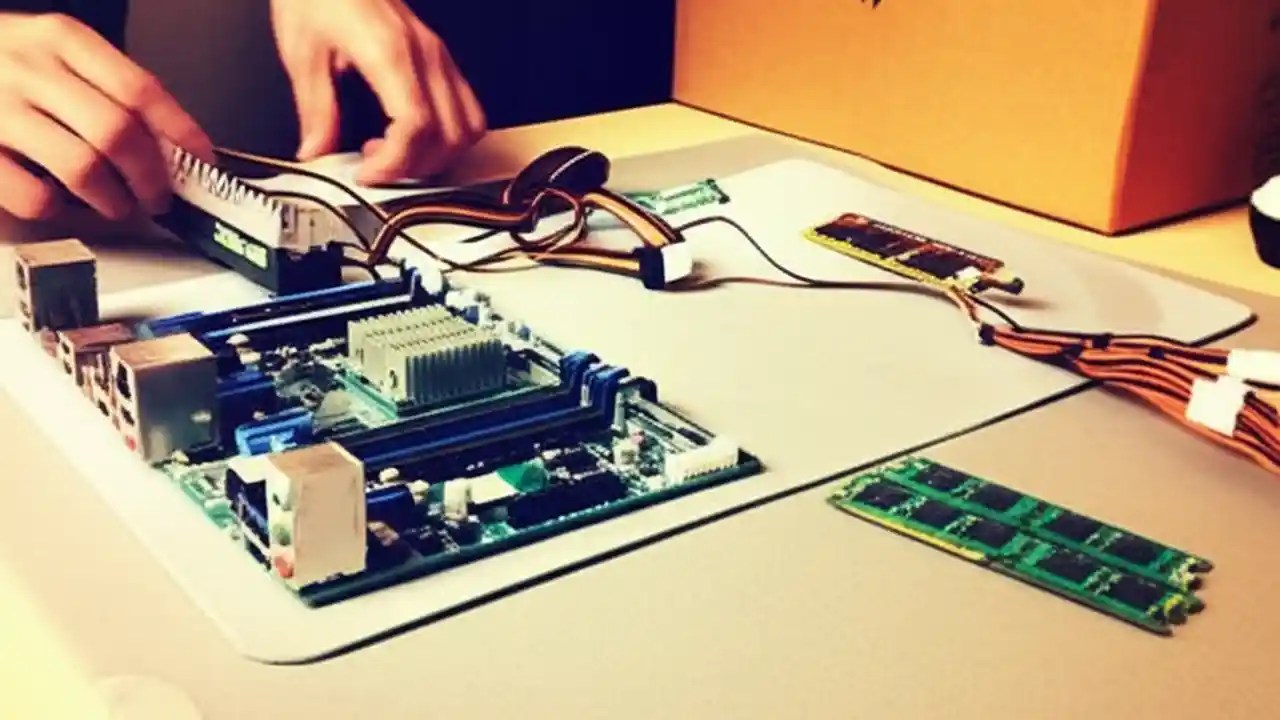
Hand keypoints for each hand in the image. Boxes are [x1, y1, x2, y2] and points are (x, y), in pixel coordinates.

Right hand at [0, 12, 212, 220]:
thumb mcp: (53, 53)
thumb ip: (106, 87)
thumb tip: (173, 143)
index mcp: (61, 40)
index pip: (142, 90)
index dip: (181, 134)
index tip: (202, 162)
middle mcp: (28, 68)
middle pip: (118, 133)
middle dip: (151, 176)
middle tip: (159, 195)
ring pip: (83, 167)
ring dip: (114, 199)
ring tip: (119, 205)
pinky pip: (32, 195)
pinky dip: (56, 208)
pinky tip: (58, 200)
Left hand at [270, 0, 486, 184]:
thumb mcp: (303, 53)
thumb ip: (315, 110)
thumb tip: (317, 150)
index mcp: (391, 53)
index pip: (417, 126)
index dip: (396, 161)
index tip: (368, 173)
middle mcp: (425, 55)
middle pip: (450, 134)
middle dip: (416, 166)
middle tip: (379, 169)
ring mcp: (439, 56)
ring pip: (468, 125)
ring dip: (439, 154)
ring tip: (397, 154)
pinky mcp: (440, 57)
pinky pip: (465, 108)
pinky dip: (447, 134)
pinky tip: (411, 133)